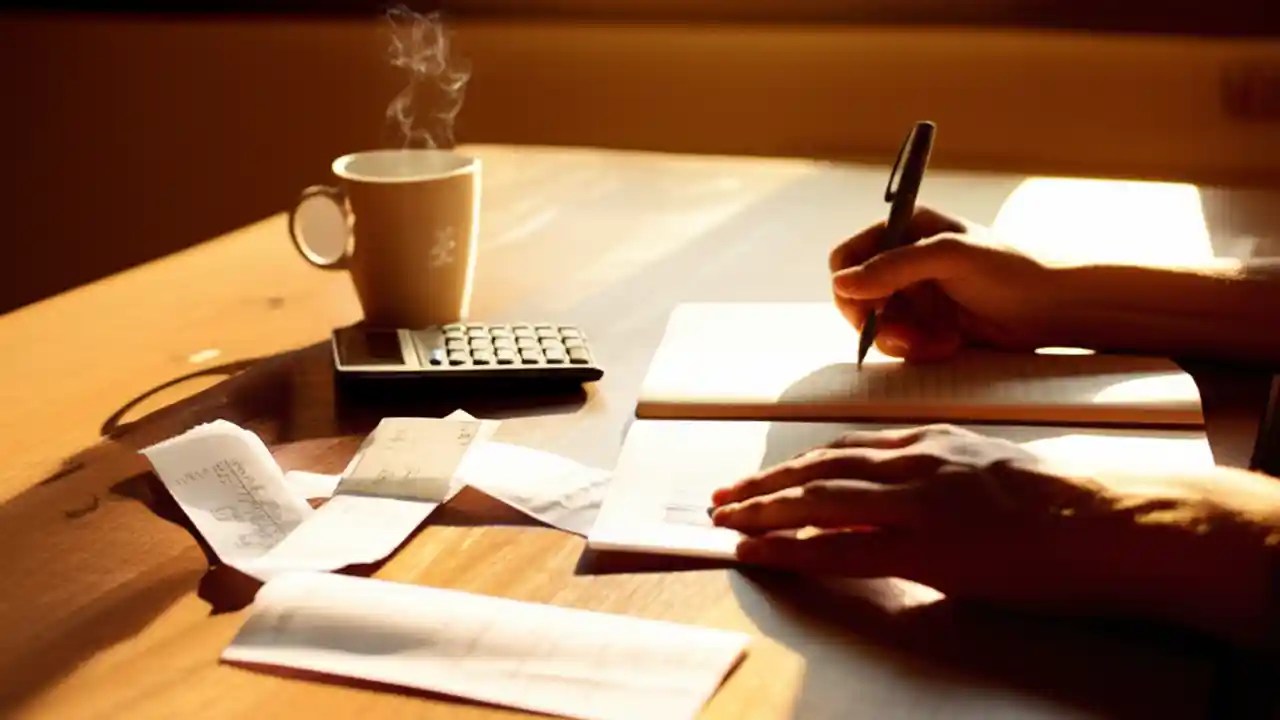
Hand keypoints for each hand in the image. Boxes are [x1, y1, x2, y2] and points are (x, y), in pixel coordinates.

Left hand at [710, 424, 1279, 643]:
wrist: (1109, 524)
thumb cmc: (1064, 506)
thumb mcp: (991, 470)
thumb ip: (943, 477)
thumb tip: (912, 500)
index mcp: (932, 442)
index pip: (845, 449)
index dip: (797, 464)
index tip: (764, 476)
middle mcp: (915, 462)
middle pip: (819, 467)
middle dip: (764, 482)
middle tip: (723, 494)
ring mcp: (916, 502)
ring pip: (817, 498)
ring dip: (763, 509)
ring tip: (726, 519)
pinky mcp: (924, 546)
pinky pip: (839, 546)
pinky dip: (791, 548)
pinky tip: (759, 551)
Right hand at [829, 208, 1058, 360]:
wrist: (1052, 308)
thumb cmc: (1008, 270)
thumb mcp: (951, 257)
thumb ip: (895, 266)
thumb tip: (842, 283)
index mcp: (904, 230)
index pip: (847, 258)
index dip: (852, 287)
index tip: (875, 310)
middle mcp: (903, 260)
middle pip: (855, 298)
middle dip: (878, 321)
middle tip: (906, 337)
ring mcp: (914, 294)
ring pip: (876, 326)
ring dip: (903, 339)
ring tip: (940, 341)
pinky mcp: (926, 322)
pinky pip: (900, 342)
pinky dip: (919, 349)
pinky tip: (949, 344)